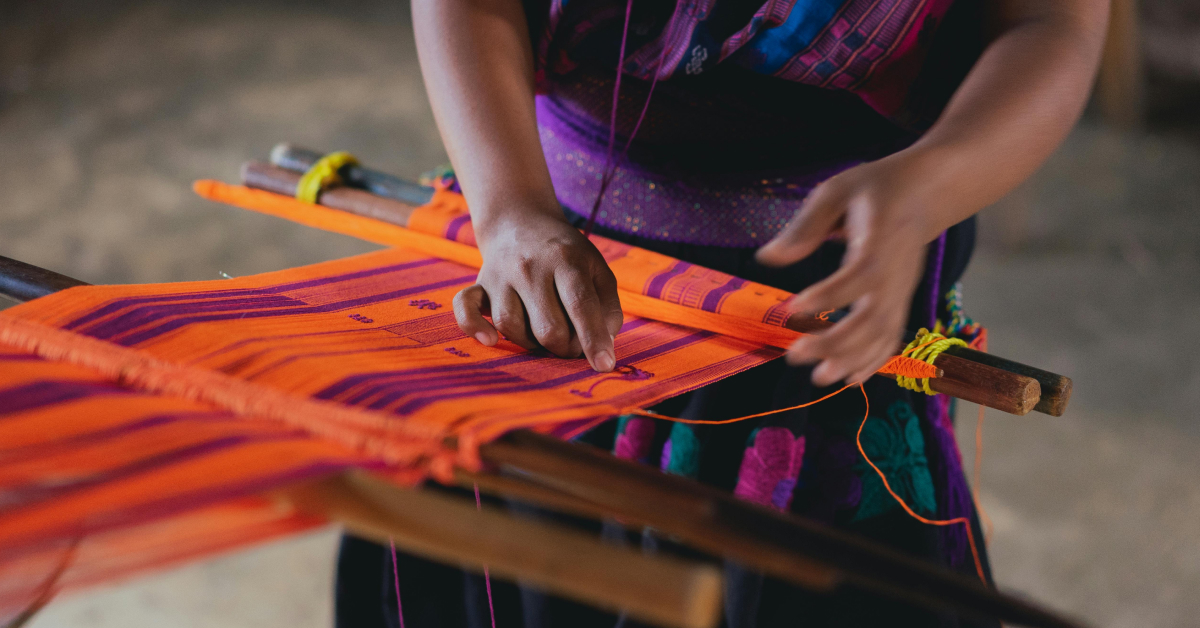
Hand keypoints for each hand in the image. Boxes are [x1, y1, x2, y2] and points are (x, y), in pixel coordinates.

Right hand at [453, 210, 624, 371]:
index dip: (593, 339)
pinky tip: (490, 340)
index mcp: (566, 260)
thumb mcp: (597, 270)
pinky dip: (474, 327)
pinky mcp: (479, 285)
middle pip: (548, 327)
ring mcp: (501, 275)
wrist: (520, 222)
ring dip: (532, 343)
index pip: (581, 305)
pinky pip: (465, 308)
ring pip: (512, 327)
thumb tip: (602, 345)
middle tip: (572, 342)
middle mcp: (530, 267)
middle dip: (565, 347)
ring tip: (546, 334)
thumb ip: (607, 308)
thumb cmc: (566, 255)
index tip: (604, 365)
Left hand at [756, 155, 933, 386]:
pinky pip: (891, 338)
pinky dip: (873, 362)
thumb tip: (766, 258)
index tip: (793, 308)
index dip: (830, 295)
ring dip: (852, 359)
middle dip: (837, 341)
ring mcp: (902, 290)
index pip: (861, 274)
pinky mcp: (901, 301)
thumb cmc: (877, 189)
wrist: (927, 193)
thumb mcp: (837, 191)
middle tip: (796, 355)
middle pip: (874, 315)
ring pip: (884, 334)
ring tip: (819, 378)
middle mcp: (896, 272)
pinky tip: (848, 379)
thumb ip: (805, 226)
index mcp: (881, 239)